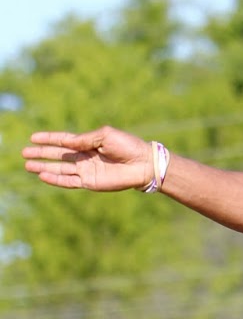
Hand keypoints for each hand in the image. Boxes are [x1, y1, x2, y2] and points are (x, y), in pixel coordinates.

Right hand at [22, 126, 153, 191]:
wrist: (143, 164)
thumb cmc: (127, 146)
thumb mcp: (105, 135)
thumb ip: (84, 139)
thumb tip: (66, 142)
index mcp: (87, 143)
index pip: (63, 140)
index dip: (48, 139)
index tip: (33, 137)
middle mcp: (84, 157)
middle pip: (58, 155)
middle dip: (41, 154)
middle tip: (24, 153)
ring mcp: (86, 170)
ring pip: (60, 169)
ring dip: (44, 167)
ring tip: (28, 166)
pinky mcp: (90, 182)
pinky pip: (69, 181)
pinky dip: (56, 179)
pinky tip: (43, 176)